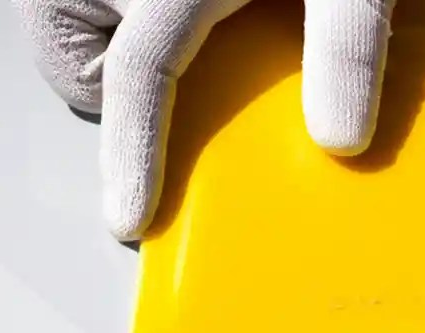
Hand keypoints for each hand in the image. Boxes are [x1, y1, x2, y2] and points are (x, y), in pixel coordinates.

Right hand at [14, 0, 394, 238]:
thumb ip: (347, 40)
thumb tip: (340, 140)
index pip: (138, 74)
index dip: (134, 154)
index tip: (129, 219)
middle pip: (80, 47)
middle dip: (114, 83)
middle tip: (182, 78)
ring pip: (77, 19)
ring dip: (115, 39)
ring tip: (189, 25)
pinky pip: (92, 3)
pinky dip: (121, 12)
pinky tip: (189, 5)